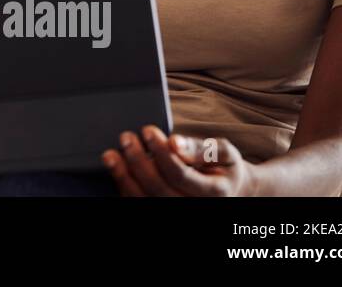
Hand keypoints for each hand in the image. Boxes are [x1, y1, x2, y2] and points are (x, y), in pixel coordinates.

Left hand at [102, 125, 255, 196]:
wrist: (229, 190)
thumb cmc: (224, 167)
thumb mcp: (225, 153)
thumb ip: (203, 148)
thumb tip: (175, 142)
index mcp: (213, 192)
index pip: (180, 175)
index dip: (161, 152)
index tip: (147, 130)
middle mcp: (194, 206)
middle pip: (158, 188)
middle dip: (138, 161)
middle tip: (126, 137)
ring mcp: (177, 211)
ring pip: (145, 199)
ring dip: (124, 176)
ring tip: (112, 154)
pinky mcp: (163, 210)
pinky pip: (139, 203)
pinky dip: (125, 186)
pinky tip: (117, 168)